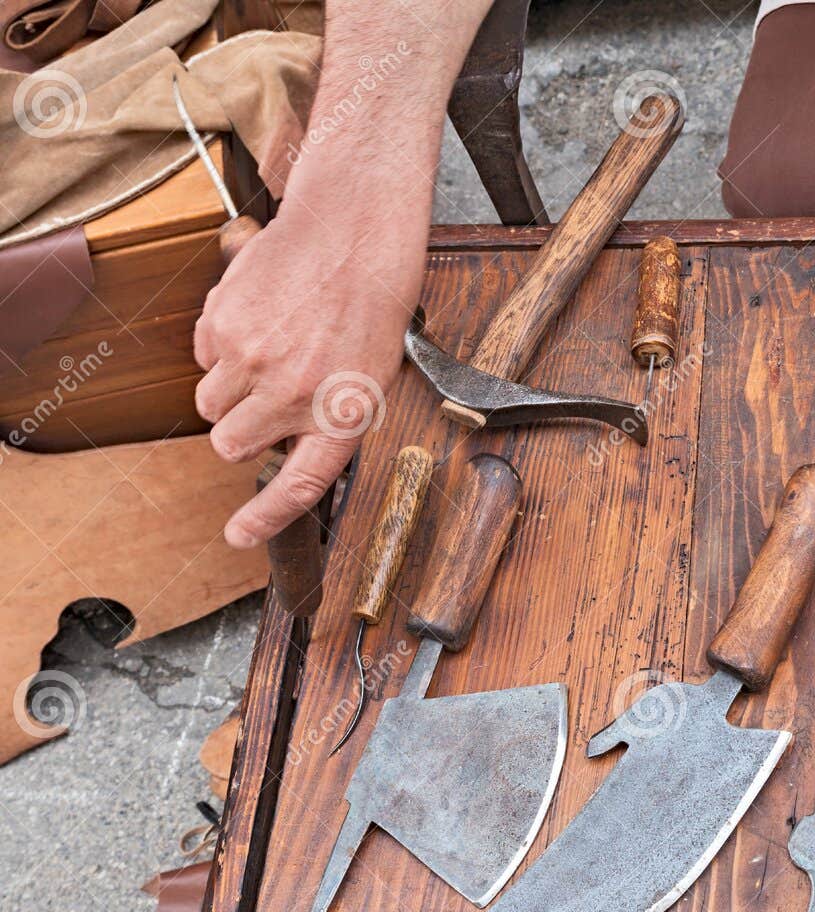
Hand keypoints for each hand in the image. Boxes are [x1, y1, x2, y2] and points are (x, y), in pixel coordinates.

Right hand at [193, 198, 423, 548]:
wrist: (351, 232)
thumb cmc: (369, 305)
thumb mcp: (370, 375)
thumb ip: (327, 418)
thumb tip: (283, 448)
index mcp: (343, 412)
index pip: (299, 485)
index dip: (265, 517)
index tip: (238, 535)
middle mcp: (295, 392)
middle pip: (231, 444)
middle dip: (241, 430)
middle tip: (269, 399)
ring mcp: (254, 359)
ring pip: (211, 405)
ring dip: (230, 390)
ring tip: (270, 354)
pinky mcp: (223, 323)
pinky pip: (202, 358)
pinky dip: (222, 348)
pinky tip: (261, 322)